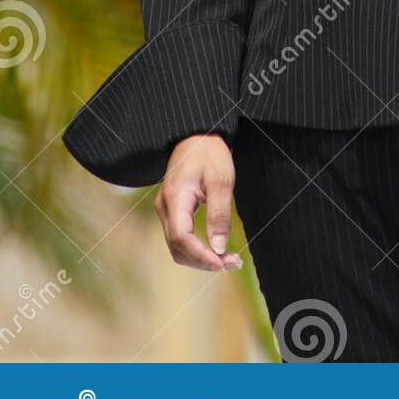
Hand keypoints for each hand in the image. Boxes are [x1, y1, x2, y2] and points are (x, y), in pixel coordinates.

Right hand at [154, 133, 243, 271]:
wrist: (197, 136)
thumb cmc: (210, 153)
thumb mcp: (221, 180)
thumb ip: (219, 214)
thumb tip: (219, 248)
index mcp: (174, 198)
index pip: (182, 240)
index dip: (202, 257)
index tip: (224, 263)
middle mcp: (164, 207)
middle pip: (178, 249)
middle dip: (204, 261)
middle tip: (234, 262)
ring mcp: (166, 210)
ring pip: (178, 247)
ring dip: (201, 258)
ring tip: (228, 259)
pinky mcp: (172, 211)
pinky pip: (181, 238)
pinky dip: (197, 249)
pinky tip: (216, 249)